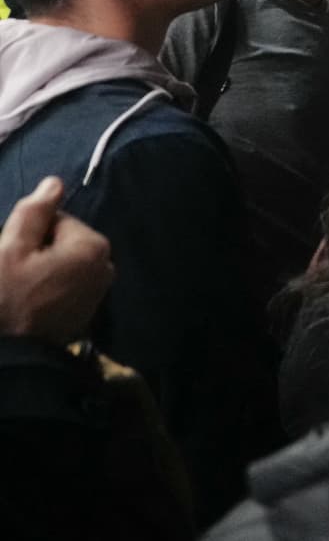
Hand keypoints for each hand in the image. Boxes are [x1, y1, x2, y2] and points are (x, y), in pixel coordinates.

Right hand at [0, 177, 113, 342]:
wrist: (11, 357)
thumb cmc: (7, 299)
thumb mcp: (12, 247)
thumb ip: (34, 212)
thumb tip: (54, 182)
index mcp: (93, 246)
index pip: (57, 221)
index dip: (30, 234)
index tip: (15, 255)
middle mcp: (106, 267)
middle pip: (62, 242)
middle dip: (37, 253)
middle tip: (15, 275)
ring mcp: (99, 292)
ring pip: (62, 265)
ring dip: (41, 271)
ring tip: (21, 291)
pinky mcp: (87, 313)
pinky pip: (65, 287)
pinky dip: (48, 290)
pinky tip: (30, 305)